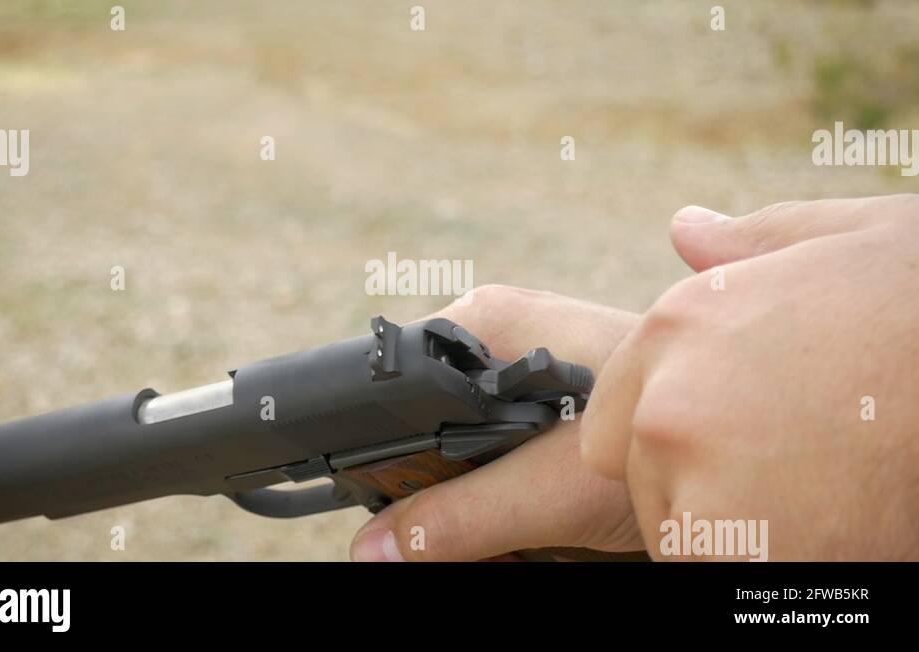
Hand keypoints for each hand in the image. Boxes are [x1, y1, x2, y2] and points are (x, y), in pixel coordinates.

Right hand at [350, 285, 644, 560]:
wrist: (752, 441)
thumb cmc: (673, 425)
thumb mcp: (556, 482)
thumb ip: (465, 513)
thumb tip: (376, 548)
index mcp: (489, 327)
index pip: (396, 382)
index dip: (388, 450)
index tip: (396, 507)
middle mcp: (503, 348)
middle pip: (424, 429)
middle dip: (438, 492)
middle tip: (477, 531)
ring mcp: (531, 385)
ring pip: (461, 458)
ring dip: (476, 509)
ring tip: (519, 533)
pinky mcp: (554, 423)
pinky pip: (501, 470)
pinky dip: (507, 509)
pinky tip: (537, 530)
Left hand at [581, 195, 918, 559]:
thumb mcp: (839, 244)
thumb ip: (747, 244)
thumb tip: (687, 229)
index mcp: (675, 329)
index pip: (612, 427)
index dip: (665, 444)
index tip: (729, 446)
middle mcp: (667, 401)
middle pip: (644, 483)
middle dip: (699, 485)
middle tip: (789, 470)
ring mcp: (700, 477)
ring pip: (680, 535)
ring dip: (734, 530)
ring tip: (819, 495)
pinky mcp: (744, 551)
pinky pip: (720, 574)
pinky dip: (768, 565)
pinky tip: (832, 530)